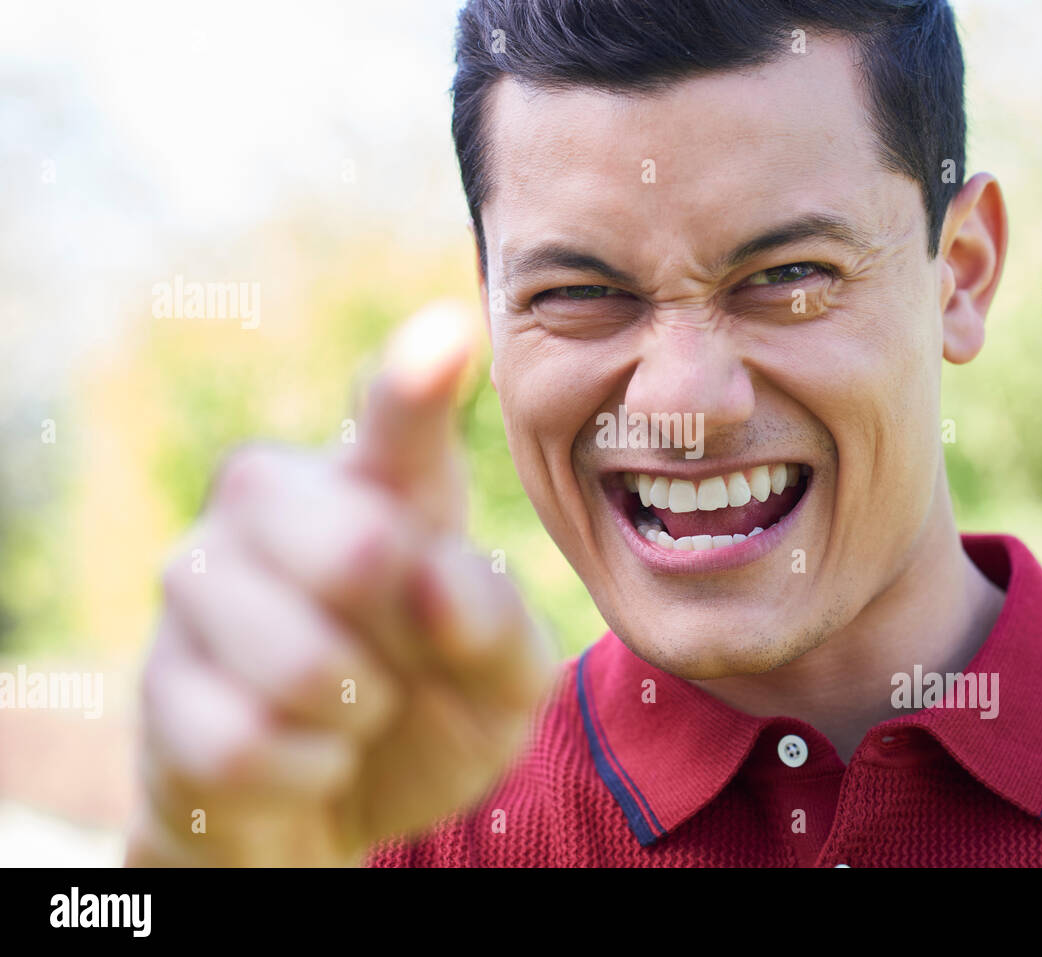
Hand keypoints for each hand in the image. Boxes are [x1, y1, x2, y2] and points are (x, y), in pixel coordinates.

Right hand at [125, 303, 554, 865]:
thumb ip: (499, 624)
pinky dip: (307, 774)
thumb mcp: (505, 684)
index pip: (396, 425)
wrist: (341, 808)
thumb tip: (436, 577)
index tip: (451, 332)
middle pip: (356, 550)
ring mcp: (201, 584)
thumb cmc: (432, 711)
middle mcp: (276, 508)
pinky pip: (248, 745)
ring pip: (302, 663)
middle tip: (405, 658)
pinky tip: (309, 755)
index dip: (416, 385)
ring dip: (356, 716)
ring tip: (355, 709)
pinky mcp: (159, 682)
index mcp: (379, 490)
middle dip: (405, 637)